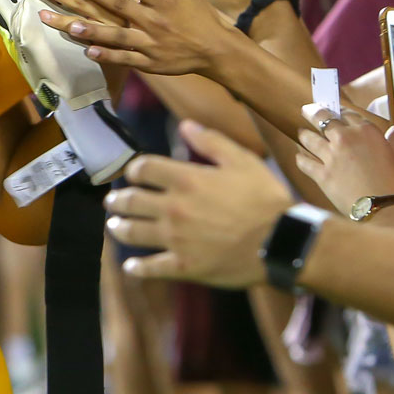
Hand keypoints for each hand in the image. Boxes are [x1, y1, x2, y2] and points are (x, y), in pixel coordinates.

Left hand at [23, 0, 242, 76]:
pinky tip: (86, 51)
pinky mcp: (149, 63)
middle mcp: (153, 20)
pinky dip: (106, 56)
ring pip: (115, 35)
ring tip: (65, 23)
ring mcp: (149, 43)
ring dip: (89, 29)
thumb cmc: (198, 14)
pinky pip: (124, 59)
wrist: (217, 49)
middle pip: (115, 4)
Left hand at [105, 120, 291, 285]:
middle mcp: (172, 208)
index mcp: (185, 179)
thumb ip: (211, 142)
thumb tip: (185, 125)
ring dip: (119, 228)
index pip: (143, 169)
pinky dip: (137, 268)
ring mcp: (175, 239)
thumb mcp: (243, 161)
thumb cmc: (265, 199)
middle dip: (118, 200)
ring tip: (114, 226)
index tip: (133, 174)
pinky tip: (131, 267)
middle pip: (130, 201)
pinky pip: (151, 268)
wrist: (280, 241)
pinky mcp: (183, 266)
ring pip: (133, 233)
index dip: (134, 170)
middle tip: (112, 202)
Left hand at [293, 116, 393, 216]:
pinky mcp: (321, 173)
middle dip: (313, 113)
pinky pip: (304, 162)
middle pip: (323, 119)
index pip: (347, 114)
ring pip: (309, 139)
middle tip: (306, 110)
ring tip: (301, 132)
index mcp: (366, 131)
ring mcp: (330, 156)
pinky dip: (300, 158)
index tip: (334, 110)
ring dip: (304, 134)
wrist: (384, 207)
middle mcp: (345, 138)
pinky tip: (298, 156)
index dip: (339, 111)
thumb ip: (393, 142)